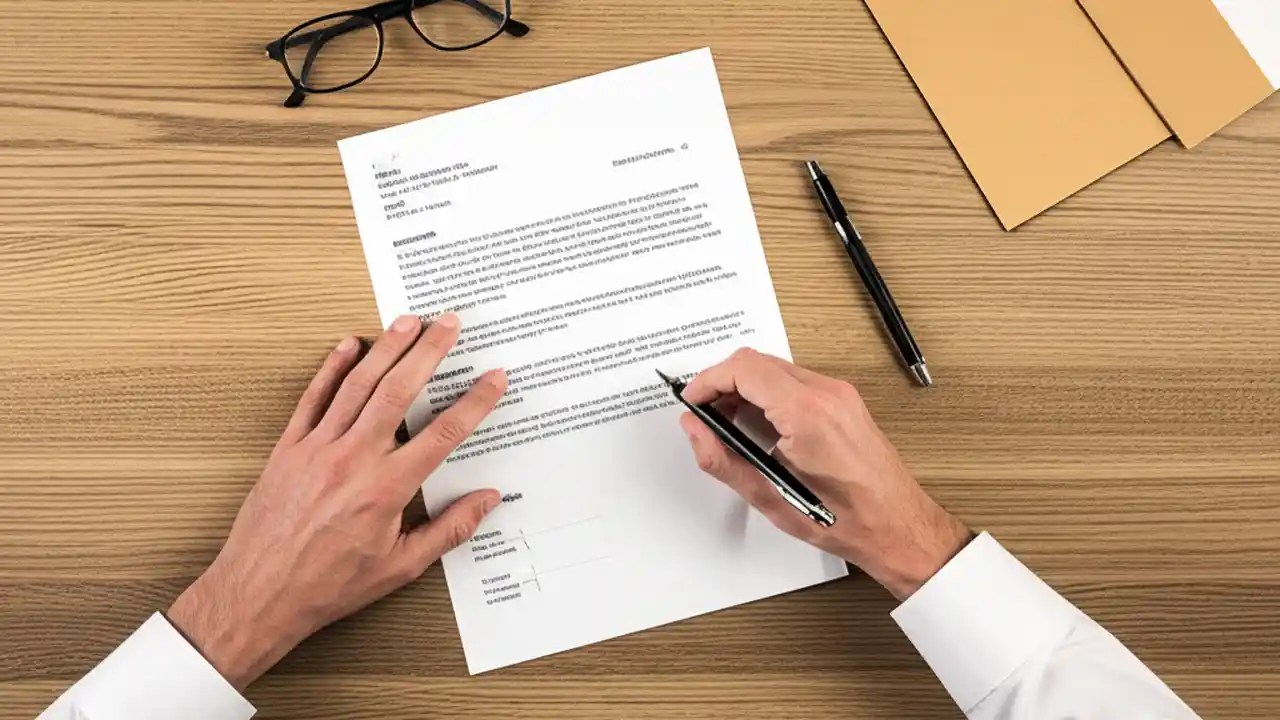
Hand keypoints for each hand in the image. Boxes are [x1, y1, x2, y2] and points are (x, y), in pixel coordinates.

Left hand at [168, 313, 505, 689]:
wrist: (258, 595)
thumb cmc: (328, 586)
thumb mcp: (400, 567)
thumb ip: (449, 529)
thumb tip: (487, 501)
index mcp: (386, 489)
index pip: (443, 434)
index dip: (474, 402)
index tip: (493, 379)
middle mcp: (353, 460)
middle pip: (399, 391)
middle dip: (429, 351)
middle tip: (449, 322)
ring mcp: (317, 449)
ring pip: (357, 385)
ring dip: (387, 348)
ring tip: (409, 321)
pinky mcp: (288, 449)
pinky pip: (313, 398)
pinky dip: (331, 368)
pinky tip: (348, 345)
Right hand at [679, 349, 970, 600]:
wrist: (898, 526)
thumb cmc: (847, 520)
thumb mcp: (771, 498)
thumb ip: (724, 460)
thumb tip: (696, 431)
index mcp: (807, 414)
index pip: (744, 369)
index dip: (708, 381)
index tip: (692, 401)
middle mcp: (827, 394)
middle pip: (757, 362)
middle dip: (723, 383)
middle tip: (705, 415)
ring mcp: (840, 394)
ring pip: (775, 368)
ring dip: (745, 388)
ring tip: (728, 424)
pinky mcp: (845, 401)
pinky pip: (796, 381)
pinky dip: (768, 394)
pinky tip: (759, 426)